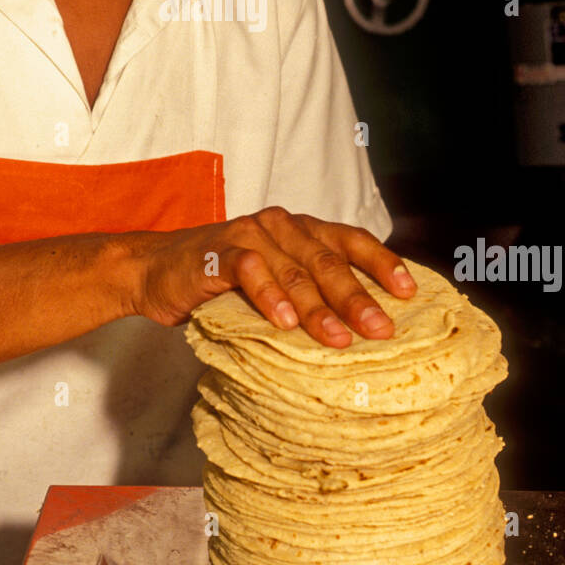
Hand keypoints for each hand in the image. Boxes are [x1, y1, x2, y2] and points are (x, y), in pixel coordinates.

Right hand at [125, 206, 415, 346]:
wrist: (155, 270)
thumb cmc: (221, 281)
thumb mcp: (273, 281)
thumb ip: (308, 291)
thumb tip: (361, 330)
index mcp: (300, 229)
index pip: (350, 240)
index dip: (382, 263)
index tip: (408, 293)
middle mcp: (279, 225)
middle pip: (328, 261)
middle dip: (357, 298)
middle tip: (381, 330)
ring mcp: (248, 235)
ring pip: (294, 270)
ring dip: (319, 307)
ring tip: (340, 339)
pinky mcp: (218, 253)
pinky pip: (250, 272)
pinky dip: (269, 297)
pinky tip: (284, 324)